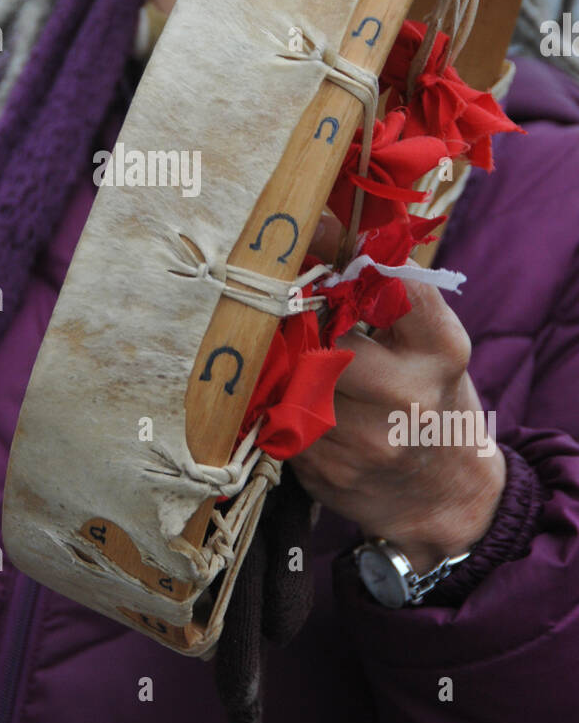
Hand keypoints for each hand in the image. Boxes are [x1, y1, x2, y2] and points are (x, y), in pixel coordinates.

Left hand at [291, 216, 505, 572]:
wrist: (445, 497)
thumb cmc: (435, 399)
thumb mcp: (434, 342)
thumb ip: (391, 290)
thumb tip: (323, 225)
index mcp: (441, 348)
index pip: (385, 281)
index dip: (340, 249)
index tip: (313, 228)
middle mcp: (406, 393)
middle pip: (322, 327)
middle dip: (301, 314)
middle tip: (287, 300)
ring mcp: (364, 437)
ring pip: (292, 369)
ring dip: (284, 356)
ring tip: (292, 350)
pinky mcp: (325, 466)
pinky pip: (278, 411)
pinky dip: (277, 396)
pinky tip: (292, 394)